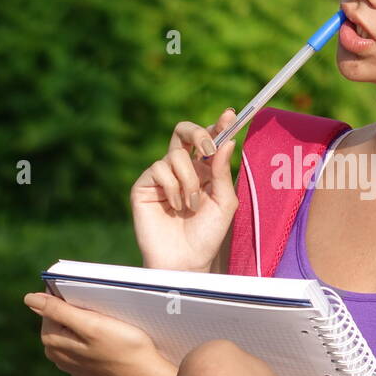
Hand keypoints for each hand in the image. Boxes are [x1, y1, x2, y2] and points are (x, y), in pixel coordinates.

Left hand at [23, 291, 175, 375]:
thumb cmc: (123, 348)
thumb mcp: (91, 325)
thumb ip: (58, 311)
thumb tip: (29, 299)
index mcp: (51, 341)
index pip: (50, 306)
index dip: (71, 299)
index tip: (91, 304)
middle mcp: (56, 353)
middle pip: (60, 318)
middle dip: (78, 311)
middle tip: (102, 316)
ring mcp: (70, 361)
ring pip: (72, 329)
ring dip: (87, 323)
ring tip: (107, 327)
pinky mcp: (84, 365)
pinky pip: (82, 342)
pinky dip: (93, 336)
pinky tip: (108, 340)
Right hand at [130, 108, 238, 271]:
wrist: (185, 260)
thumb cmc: (207, 235)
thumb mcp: (224, 202)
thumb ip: (223, 171)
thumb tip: (228, 140)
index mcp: (205, 170)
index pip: (210, 140)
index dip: (219, 125)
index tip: (230, 115)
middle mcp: (183, 168)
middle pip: (183, 131)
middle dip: (198, 133)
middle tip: (208, 149)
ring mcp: (162, 175)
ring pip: (175, 154)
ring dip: (189, 180)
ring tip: (191, 205)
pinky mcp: (145, 184)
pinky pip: (160, 168)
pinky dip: (173, 188)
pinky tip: (175, 207)